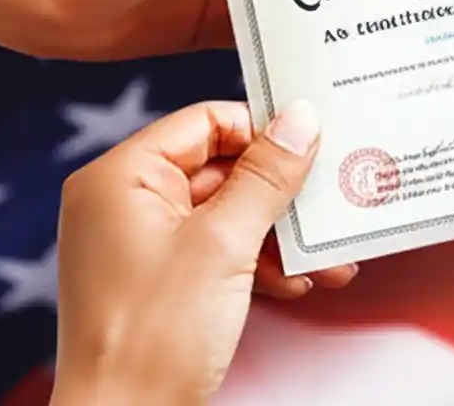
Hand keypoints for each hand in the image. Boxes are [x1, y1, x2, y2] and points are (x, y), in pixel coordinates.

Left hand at [51, 100, 353, 404]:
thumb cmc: (153, 337)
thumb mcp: (224, 244)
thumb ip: (267, 176)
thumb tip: (301, 117)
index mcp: (121, 178)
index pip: (204, 123)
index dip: (262, 130)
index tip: (315, 143)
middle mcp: (124, 203)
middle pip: (221, 169)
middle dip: (281, 194)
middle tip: (332, 201)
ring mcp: (140, 244)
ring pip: (226, 215)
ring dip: (278, 234)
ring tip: (328, 256)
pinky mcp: (159, 281)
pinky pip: (218, 251)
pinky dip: (258, 263)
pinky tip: (299, 282)